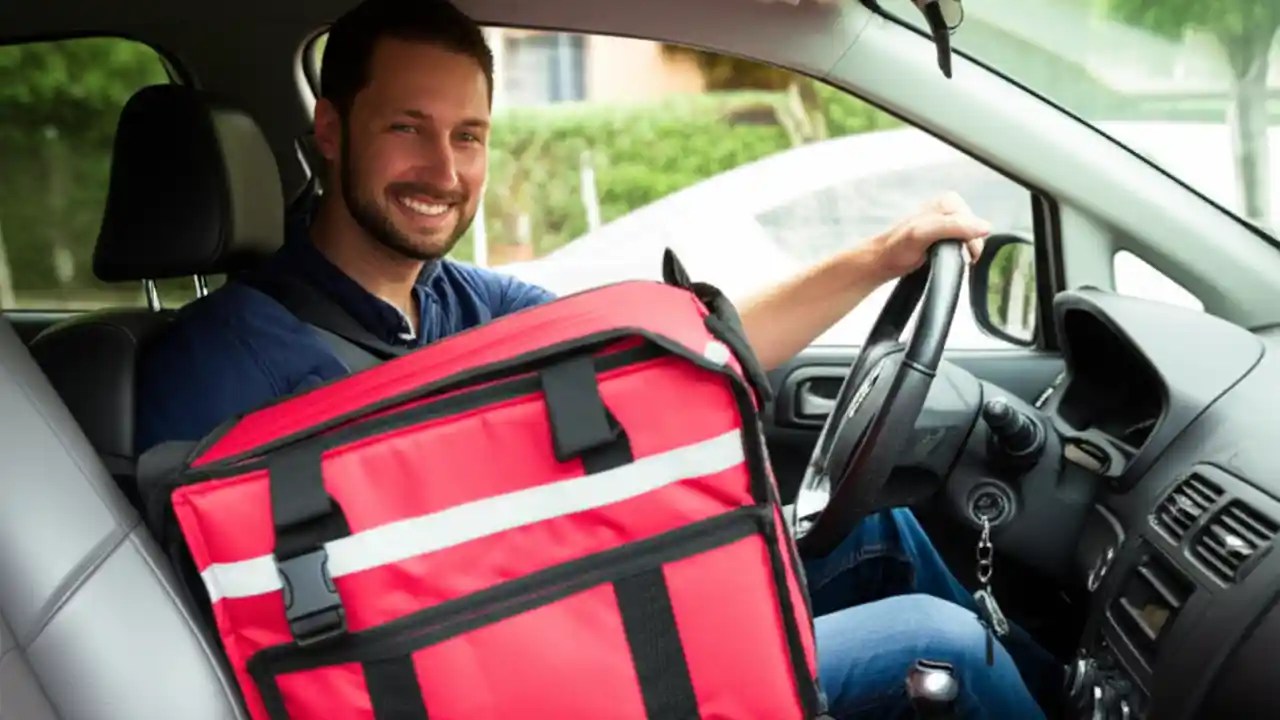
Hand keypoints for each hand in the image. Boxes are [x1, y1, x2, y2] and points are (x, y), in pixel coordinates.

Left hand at [863, 192, 990, 284]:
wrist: (882, 260)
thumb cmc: (898, 247)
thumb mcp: (924, 233)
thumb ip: (954, 227)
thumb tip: (985, 227)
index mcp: (948, 201)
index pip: (976, 223)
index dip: (970, 241)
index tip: (956, 252)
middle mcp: (950, 207)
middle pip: (975, 231)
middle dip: (966, 247)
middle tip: (947, 256)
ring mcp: (948, 221)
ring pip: (971, 239)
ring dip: (962, 252)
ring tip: (943, 257)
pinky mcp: (945, 234)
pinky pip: (963, 244)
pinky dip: (959, 253)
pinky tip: (945, 257)